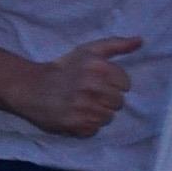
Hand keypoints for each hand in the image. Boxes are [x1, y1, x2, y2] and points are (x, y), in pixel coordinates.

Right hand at [10, 34, 140, 139]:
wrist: (30, 86)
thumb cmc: (63, 68)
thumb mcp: (88, 51)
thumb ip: (116, 45)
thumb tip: (140, 40)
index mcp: (98, 66)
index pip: (125, 85)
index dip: (114, 84)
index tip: (100, 83)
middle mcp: (91, 86)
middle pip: (118, 103)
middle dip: (107, 100)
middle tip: (89, 95)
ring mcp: (83, 106)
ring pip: (108, 118)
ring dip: (98, 114)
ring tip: (82, 105)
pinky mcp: (74, 123)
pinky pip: (94, 129)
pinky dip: (86, 125)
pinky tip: (76, 115)